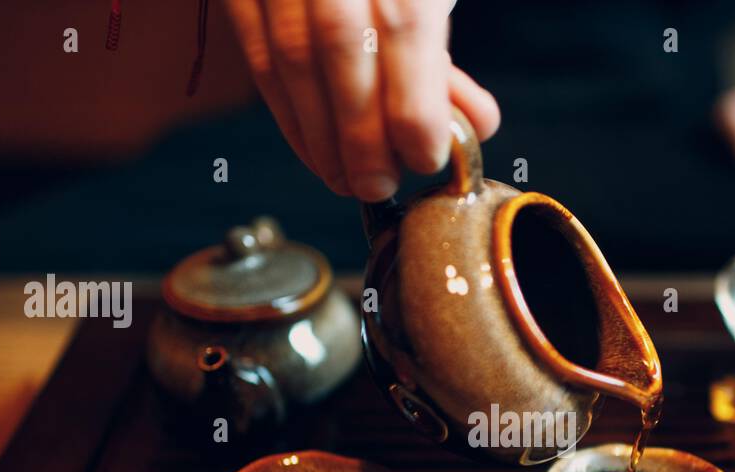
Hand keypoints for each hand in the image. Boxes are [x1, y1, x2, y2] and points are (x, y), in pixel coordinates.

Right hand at [224, 0, 499, 199]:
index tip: (425, 157)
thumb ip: (443, 60)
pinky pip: (259, 56)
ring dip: (320, 134)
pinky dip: (288, 114)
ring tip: (346, 179)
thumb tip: (475, 126)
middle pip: (342, 43)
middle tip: (379, 184)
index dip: (415, 104)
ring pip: (292, 55)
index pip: (406, 24)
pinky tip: (314, 149)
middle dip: (362, 132)